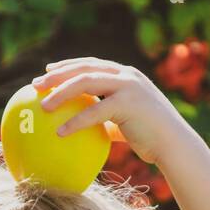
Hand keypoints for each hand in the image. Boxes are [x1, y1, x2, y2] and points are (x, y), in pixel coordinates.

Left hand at [34, 57, 190, 167]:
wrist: (174, 145)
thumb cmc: (151, 139)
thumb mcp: (126, 124)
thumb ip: (108, 120)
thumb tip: (85, 129)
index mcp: (126, 76)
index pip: (92, 64)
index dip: (68, 65)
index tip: (48, 71)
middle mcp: (126, 76)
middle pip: (84, 68)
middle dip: (57, 75)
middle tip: (35, 85)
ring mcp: (128, 86)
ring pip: (86, 83)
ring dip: (61, 93)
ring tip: (42, 107)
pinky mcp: (128, 103)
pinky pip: (94, 111)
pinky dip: (75, 121)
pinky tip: (59, 132)